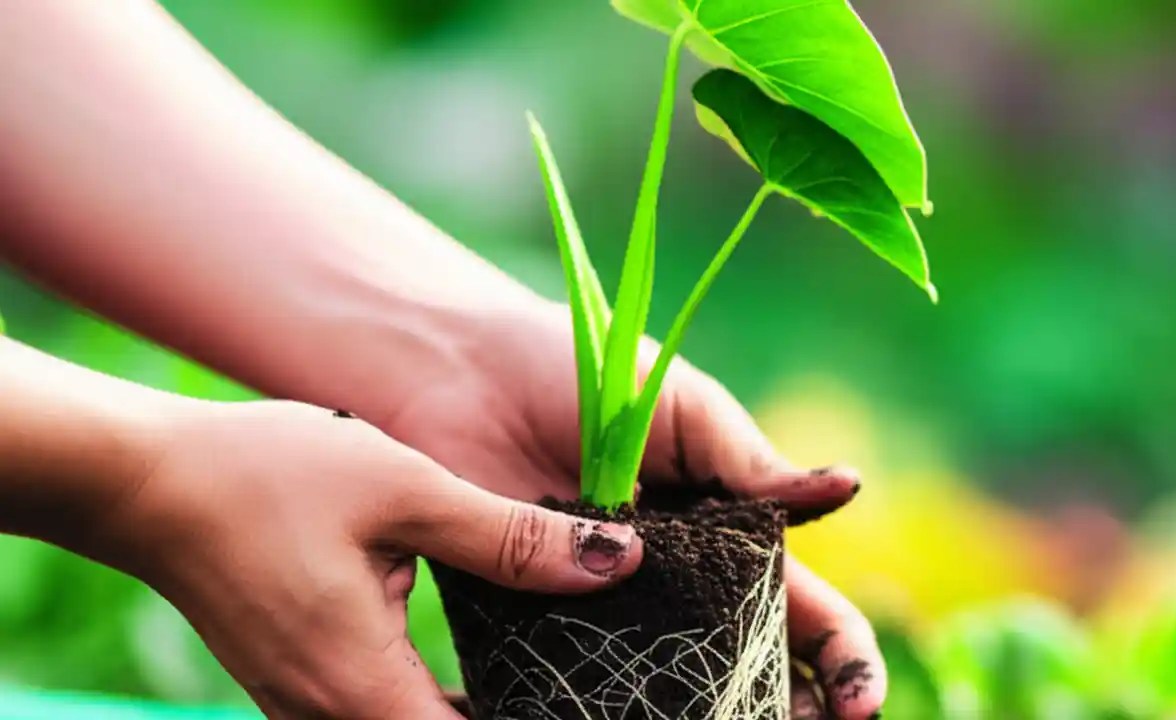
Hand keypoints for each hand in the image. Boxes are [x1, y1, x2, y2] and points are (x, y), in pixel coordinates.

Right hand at [100, 400, 642, 719]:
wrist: (145, 481)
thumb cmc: (268, 476)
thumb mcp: (407, 492)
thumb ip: (511, 537)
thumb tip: (619, 562)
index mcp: (362, 690)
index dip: (551, 718)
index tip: (605, 689)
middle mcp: (332, 719)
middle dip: (529, 707)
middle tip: (596, 666)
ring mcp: (309, 709)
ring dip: (488, 703)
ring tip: (560, 656)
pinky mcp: (301, 686)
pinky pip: (389, 714)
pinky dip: (443, 695)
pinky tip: (489, 650)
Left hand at [378, 302, 887, 718]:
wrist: (457, 370)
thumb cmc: (579, 371)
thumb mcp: (680, 408)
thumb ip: (748, 463)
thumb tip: (846, 488)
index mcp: (724, 533)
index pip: (802, 609)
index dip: (840, 657)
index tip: (860, 701)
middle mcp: (672, 585)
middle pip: (751, 667)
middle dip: (793, 710)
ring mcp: (605, 613)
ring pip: (675, 693)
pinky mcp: (534, 627)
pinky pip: (575, 688)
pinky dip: (604, 717)